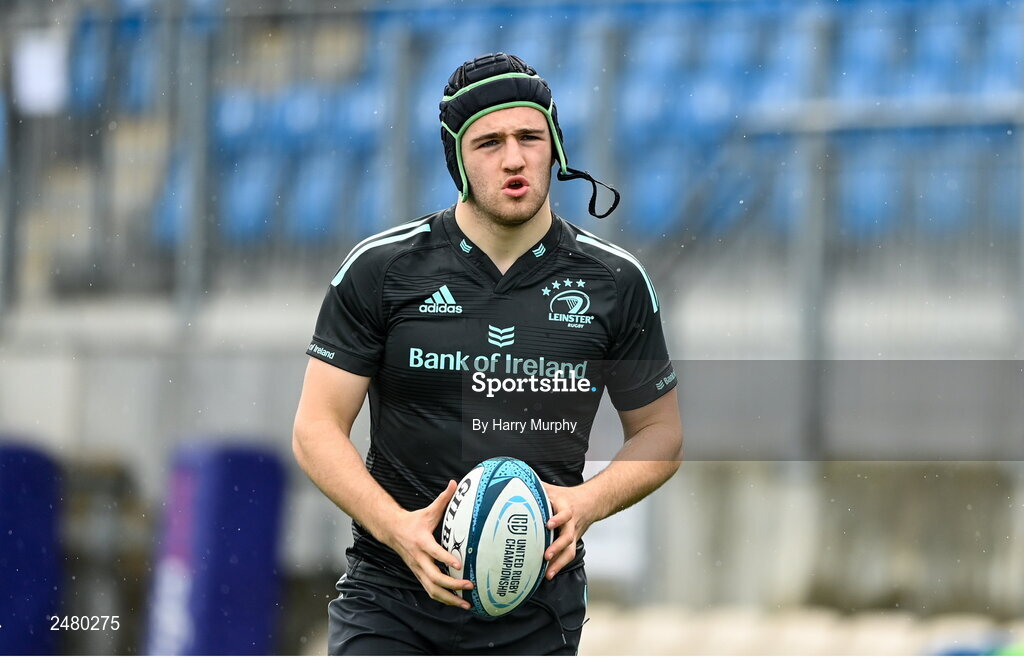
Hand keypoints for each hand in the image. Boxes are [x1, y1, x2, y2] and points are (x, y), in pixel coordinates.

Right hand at [379, 480, 473, 607]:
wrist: (392, 531)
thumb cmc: (414, 521)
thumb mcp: (428, 510)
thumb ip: (443, 499)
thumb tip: (455, 483)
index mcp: (422, 542)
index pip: (434, 553)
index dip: (446, 559)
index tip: (459, 565)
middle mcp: (419, 559)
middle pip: (434, 578)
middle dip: (452, 585)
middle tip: (469, 585)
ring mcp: (418, 569)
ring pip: (432, 589)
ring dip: (449, 598)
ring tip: (466, 603)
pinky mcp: (419, 575)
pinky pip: (431, 591)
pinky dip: (443, 599)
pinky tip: (456, 602)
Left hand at [542, 483, 594, 579]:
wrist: (589, 502)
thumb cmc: (564, 496)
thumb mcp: (551, 488)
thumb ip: (536, 486)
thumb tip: (515, 481)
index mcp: (566, 508)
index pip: (565, 514)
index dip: (558, 519)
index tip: (548, 524)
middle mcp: (571, 523)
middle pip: (568, 536)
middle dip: (557, 547)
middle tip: (546, 555)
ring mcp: (573, 534)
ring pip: (570, 550)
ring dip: (559, 562)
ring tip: (548, 573)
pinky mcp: (572, 543)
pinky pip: (568, 556)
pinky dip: (559, 566)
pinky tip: (549, 574)